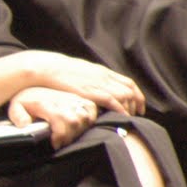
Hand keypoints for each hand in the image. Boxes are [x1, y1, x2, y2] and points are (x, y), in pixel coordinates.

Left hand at [8, 85, 96, 147]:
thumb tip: (24, 124)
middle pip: (75, 122)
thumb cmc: (26, 100)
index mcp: (46, 103)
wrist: (33, 84)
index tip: (55, 143)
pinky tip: (78, 123)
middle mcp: (62, 100)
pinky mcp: (80, 98)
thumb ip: (17, 116)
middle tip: (60, 140)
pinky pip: (92, 109)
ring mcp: (72, 98)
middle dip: (68, 136)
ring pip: (85, 118)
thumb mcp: (15, 107)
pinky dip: (88, 118)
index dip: (60, 135)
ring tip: (67, 133)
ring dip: (78, 129)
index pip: (60, 121)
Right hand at [20, 50, 145, 115]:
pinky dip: (121, 109)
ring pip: (126, 96)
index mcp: (102, 71)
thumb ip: (90, 79)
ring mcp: (99, 83)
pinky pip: (114, 101)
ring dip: (129, 108)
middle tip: (135, 114)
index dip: (137, 95)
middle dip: (136, 103)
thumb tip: (94, 87)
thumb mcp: (79, 71)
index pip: (128, 83)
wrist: (47, 68)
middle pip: (130, 90)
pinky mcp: (93, 91)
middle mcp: (104, 76)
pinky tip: (121, 116)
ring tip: (127, 117)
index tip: (138, 105)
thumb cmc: (59, 71)